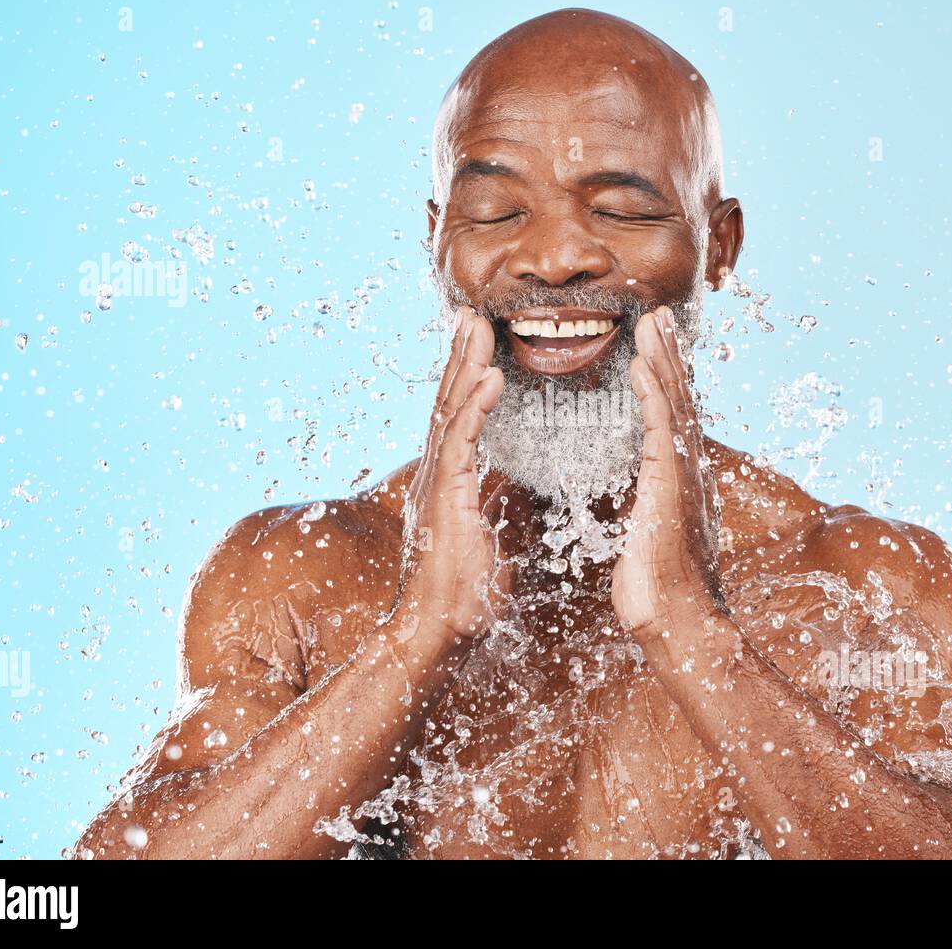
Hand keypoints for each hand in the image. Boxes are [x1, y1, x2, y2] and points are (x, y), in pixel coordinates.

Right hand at [393, 306, 515, 639]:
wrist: (435, 634)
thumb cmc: (461, 599)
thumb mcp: (489, 544)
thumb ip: (497, 514)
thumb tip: (515, 498)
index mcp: (447, 486)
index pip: (457, 421)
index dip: (467, 381)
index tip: (478, 346)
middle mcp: (436, 477)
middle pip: (448, 404)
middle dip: (460, 358)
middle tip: (471, 316)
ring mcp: (436, 486)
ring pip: (449, 412)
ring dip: (465, 367)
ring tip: (477, 327)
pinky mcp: (444, 499)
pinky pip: (460, 442)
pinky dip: (474, 407)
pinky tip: (490, 378)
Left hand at [611, 306, 723, 635]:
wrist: (677, 621)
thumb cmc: (659, 592)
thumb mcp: (647, 540)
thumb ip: (643, 513)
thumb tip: (636, 505)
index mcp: (681, 483)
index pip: (673, 420)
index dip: (666, 382)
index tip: (656, 350)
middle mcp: (690, 472)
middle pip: (679, 402)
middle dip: (669, 358)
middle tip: (659, 318)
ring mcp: (684, 476)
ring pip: (675, 405)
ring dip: (663, 361)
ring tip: (654, 324)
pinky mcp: (671, 484)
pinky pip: (661, 427)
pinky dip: (654, 392)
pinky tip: (644, 364)